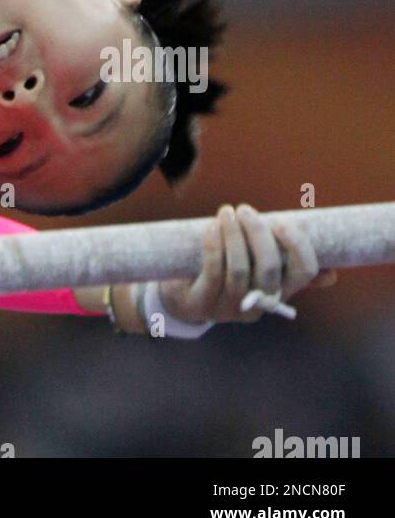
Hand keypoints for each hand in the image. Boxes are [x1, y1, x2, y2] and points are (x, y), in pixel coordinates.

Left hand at [157, 202, 337, 326]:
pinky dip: (214, 245)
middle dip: (258, 233)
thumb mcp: (257, 271)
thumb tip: (332, 274)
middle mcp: (260, 304)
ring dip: (234, 235)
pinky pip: (213, 272)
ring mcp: (231, 307)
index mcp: (280, 292)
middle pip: (270, 269)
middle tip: (245, 210)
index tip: (282, 221)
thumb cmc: (228, 274)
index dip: (298, 246)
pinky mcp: (204, 304)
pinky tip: (212, 226)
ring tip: (226, 212)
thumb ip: (287, 267)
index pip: (304, 272)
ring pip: (240, 270)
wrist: (184, 297)